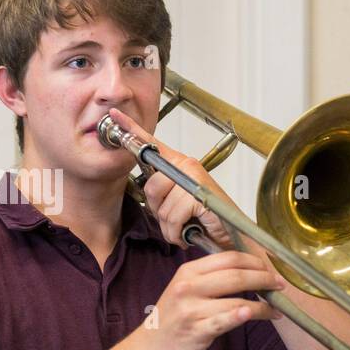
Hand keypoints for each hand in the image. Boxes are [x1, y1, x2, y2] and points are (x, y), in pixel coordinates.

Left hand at [104, 106, 243, 250]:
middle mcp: (187, 165)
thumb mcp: (179, 201)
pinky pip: (174, 216)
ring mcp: (194, 178)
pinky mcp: (199, 194)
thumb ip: (163, 191)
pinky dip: (178, 231)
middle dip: (159, 210)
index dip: (132, 129)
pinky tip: (189, 231)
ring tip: (185, 227)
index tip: (114, 114)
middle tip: (176, 218)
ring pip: (162, 206)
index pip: (152, 143)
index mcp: (180, 163)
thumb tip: (150, 192)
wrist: (234, 235)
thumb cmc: (207, 219)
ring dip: (170, 226)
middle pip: (151, 186)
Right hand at [132, 249, 286, 349]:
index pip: (229, 258)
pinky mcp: (196, 330)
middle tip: (280, 286)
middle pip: (236, 275)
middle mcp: (188, 287)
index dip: (255, 262)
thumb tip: (248, 272)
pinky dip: (246, 315)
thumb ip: (211, 280)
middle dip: (264, 279)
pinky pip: (227, 320)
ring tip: (277, 309)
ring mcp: (191, 309)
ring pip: (236, 299)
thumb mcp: (186, 291)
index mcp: (188, 272)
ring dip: (263, 305)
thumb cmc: (172, 321)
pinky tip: (262, 315)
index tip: (271, 269)